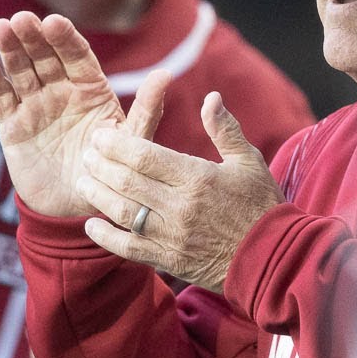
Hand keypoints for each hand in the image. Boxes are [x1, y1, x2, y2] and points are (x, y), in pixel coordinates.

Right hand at [0, 12, 169, 217]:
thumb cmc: (110, 172)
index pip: (77, 57)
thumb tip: (166, 74)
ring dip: (10, 49)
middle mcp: (62, 91)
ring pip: (21, 71)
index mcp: (91, 90)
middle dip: (34, 37)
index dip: (65, 39)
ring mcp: (35, 105)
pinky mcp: (12, 125)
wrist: (76, 209)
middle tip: (22, 19)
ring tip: (1, 29)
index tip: (54, 22)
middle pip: (46, 57)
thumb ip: (147, 109)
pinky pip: (1, 98)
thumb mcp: (132, 141)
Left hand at [80, 92, 284, 291]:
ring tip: (83, 180)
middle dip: (101, 165)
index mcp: (197, 178)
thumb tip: (210, 97)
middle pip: (127, 181)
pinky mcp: (169, 260)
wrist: (273, 258)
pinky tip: (91, 224)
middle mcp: (180, 206)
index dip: (116, 144)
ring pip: (122, 212)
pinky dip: (106, 237)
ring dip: (98, 194)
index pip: (145, 155)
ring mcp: (172, 236)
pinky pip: (129, 248)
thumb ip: (225, 129)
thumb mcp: (248, 161)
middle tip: (86, 153)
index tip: (100, 135)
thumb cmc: (262, 206)